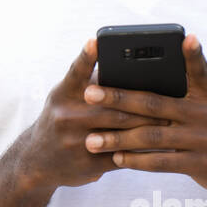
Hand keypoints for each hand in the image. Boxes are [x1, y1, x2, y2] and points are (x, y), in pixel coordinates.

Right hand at [19, 38, 171, 192]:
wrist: (37, 160)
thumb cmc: (61, 120)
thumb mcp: (65, 98)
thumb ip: (92, 85)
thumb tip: (132, 70)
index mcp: (63, 95)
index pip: (76, 72)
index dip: (87, 56)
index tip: (96, 41)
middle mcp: (66, 116)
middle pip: (110, 107)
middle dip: (141, 103)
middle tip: (168, 98)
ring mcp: (75, 142)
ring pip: (118, 133)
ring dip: (146, 126)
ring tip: (170, 120)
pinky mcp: (87, 165)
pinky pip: (120, 156)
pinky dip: (140, 150)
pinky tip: (159, 146)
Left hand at [80, 33, 206, 195]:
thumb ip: (196, 83)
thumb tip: (168, 61)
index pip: (200, 70)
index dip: (193, 54)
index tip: (186, 37)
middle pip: (154, 104)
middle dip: (118, 98)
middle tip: (89, 93)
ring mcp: (203, 141)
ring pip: (152, 137)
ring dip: (118, 138)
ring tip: (91, 140)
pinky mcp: (200, 165)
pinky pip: (161, 162)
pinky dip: (137, 160)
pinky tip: (116, 158)